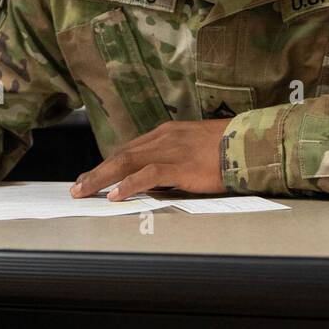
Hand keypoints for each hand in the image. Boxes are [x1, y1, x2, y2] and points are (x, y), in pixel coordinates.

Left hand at [70, 119, 228, 201]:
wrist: (250, 142)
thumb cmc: (229, 148)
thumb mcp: (196, 149)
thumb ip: (175, 161)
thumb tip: (158, 180)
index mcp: (167, 133)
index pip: (130, 149)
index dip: (108, 164)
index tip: (93, 176)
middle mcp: (164, 138)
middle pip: (121, 154)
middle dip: (97, 172)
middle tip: (78, 187)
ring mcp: (171, 150)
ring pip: (127, 162)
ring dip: (102, 178)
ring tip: (85, 191)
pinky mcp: (181, 165)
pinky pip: (148, 175)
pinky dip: (129, 184)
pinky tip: (115, 195)